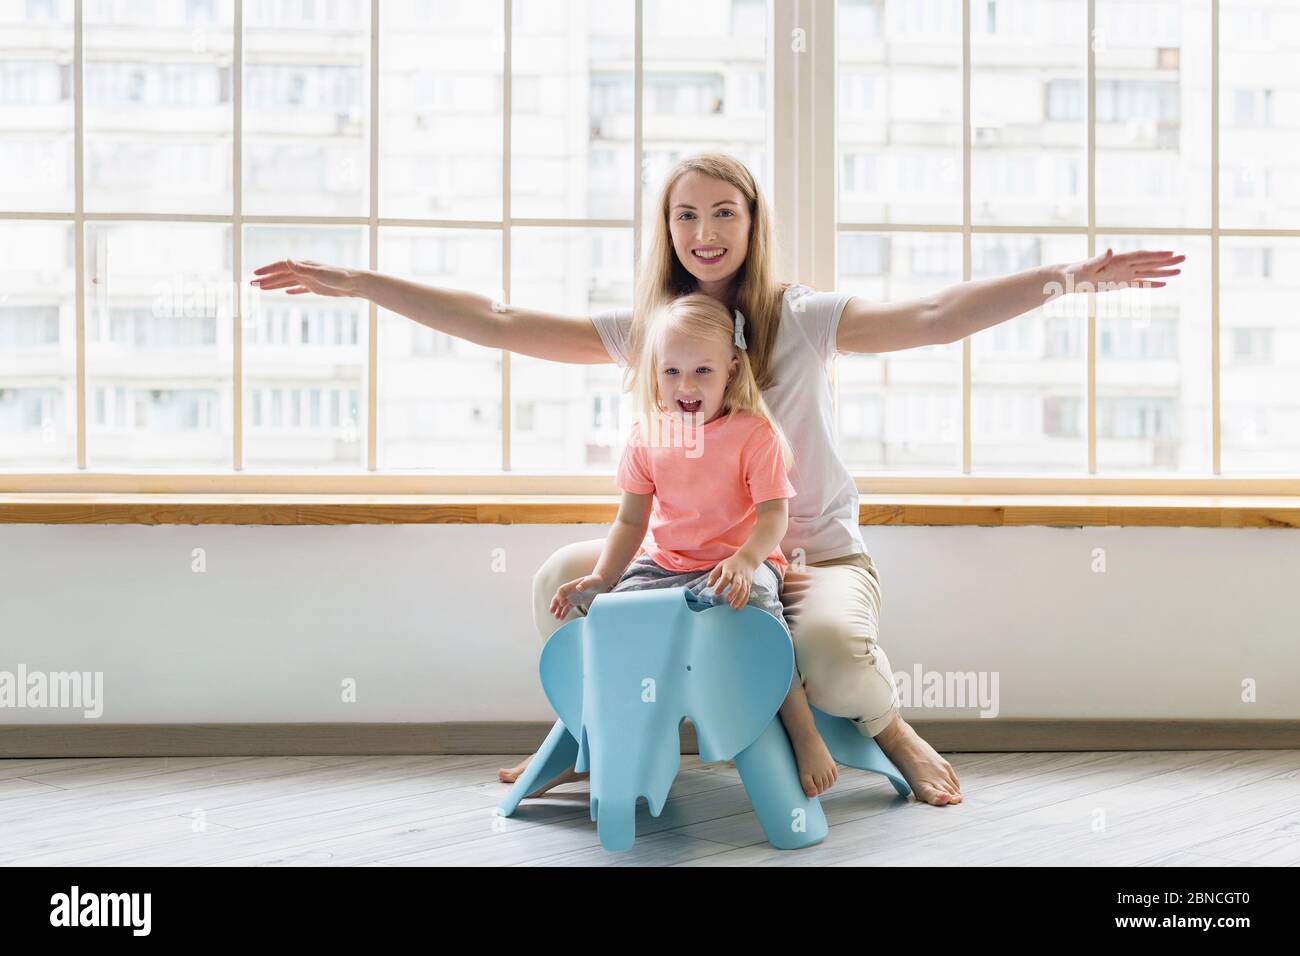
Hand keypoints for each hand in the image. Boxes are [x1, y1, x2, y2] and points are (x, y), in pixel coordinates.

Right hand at [249, 259, 365, 296]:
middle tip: (251, 284)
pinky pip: (300, 288)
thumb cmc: (339, 277)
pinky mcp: (316, 287)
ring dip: (274, 285)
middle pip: (281, 275)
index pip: (280, 266)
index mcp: (303, 265)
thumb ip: (302, 268)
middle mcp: (305, 271)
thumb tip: (287, 260)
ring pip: (288, 282)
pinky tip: (286, 293)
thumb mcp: (319, 273)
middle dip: (266, 279)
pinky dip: (292, 290)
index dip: (267, 270)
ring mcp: (310, 279)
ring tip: (261, 288)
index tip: (254, 275)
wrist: (355, 284)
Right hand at [550, 574, 609, 619]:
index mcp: (572, 585)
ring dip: (558, 610)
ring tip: (556, 617)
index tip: (561, 603)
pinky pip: (567, 608)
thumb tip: (578, 588)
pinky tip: (561, 618)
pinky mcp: (575, 601)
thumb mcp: (591, 582)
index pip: (562, 590)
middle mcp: (570, 591)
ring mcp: (572, 596)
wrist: (600, 583)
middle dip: (554, 604)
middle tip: (551, 611)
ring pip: (561, 604)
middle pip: (559, 597)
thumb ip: (585, 584)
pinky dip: (563, 612)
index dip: (560, 596)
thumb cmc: (596, 581)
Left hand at [706, 554, 758, 609]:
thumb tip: (708, 586)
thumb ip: (714, 576)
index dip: (721, 585)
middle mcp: (738, 575)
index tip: (716, 593)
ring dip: (739, 599)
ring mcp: (745, 580)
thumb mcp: (720, 566)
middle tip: (727, 600)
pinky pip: (747, 593)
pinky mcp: (749, 584)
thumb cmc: (731, 564)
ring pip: (744, 590)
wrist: (747, 560)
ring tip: (733, 606)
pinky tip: (739, 607)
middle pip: (737, 584)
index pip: (726, 577)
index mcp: (730, 570)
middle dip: (733, 592)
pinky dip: (744, 601)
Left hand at [1063, 248, 1183, 292]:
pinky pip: (1140, 284)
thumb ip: (1099, 258)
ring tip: (1180, 271)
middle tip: (1184, 258)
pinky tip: (1164, 284)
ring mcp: (1124, 274)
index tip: (1172, 253)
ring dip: (1164, 272)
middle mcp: (1124, 265)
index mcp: (1118, 259)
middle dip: (1167, 261)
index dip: (1157, 255)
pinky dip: (1152, 284)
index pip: (1142, 256)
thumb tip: (1110, 250)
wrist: (1068, 278)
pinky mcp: (1120, 283)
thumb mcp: (1086, 266)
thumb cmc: (1076, 271)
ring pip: (1149, 273)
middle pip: (1150, 262)